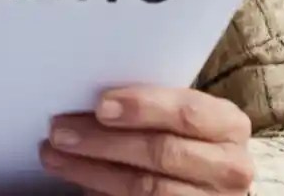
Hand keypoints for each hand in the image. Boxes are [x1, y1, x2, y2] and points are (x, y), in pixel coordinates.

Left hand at [40, 86, 254, 194]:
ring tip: (54, 155)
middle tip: (59, 131)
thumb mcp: (178, 115)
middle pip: (160, 152)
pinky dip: (101, 191)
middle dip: (103, 140)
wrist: (207, 182)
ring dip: (91, 170)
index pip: (186, 112)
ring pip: (145, 187)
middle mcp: (229, 166)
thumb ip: (148, 105)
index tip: (100, 105)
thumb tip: (89, 98)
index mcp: (228, 125)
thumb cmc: (183, 136)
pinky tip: (76, 180)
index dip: (143, 107)